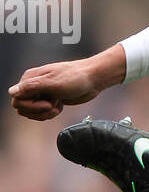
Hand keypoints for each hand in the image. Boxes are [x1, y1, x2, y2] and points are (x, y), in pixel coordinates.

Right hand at [8, 45, 125, 120]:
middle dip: (38, 112)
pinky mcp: (50, 99)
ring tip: (57, 106)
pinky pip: (43, 113)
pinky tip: (61, 105)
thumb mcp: (53, 83)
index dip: (30, 107)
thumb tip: (12, 92)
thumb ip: (31, 87)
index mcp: (30, 78)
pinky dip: (51, 113)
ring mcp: (41, 93)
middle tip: (53, 107)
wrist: (93, 79)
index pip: (17, 100)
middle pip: (22, 108)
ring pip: (32, 112)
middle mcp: (33, 85)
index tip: (47, 104)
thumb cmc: (75, 78)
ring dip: (45, 114)